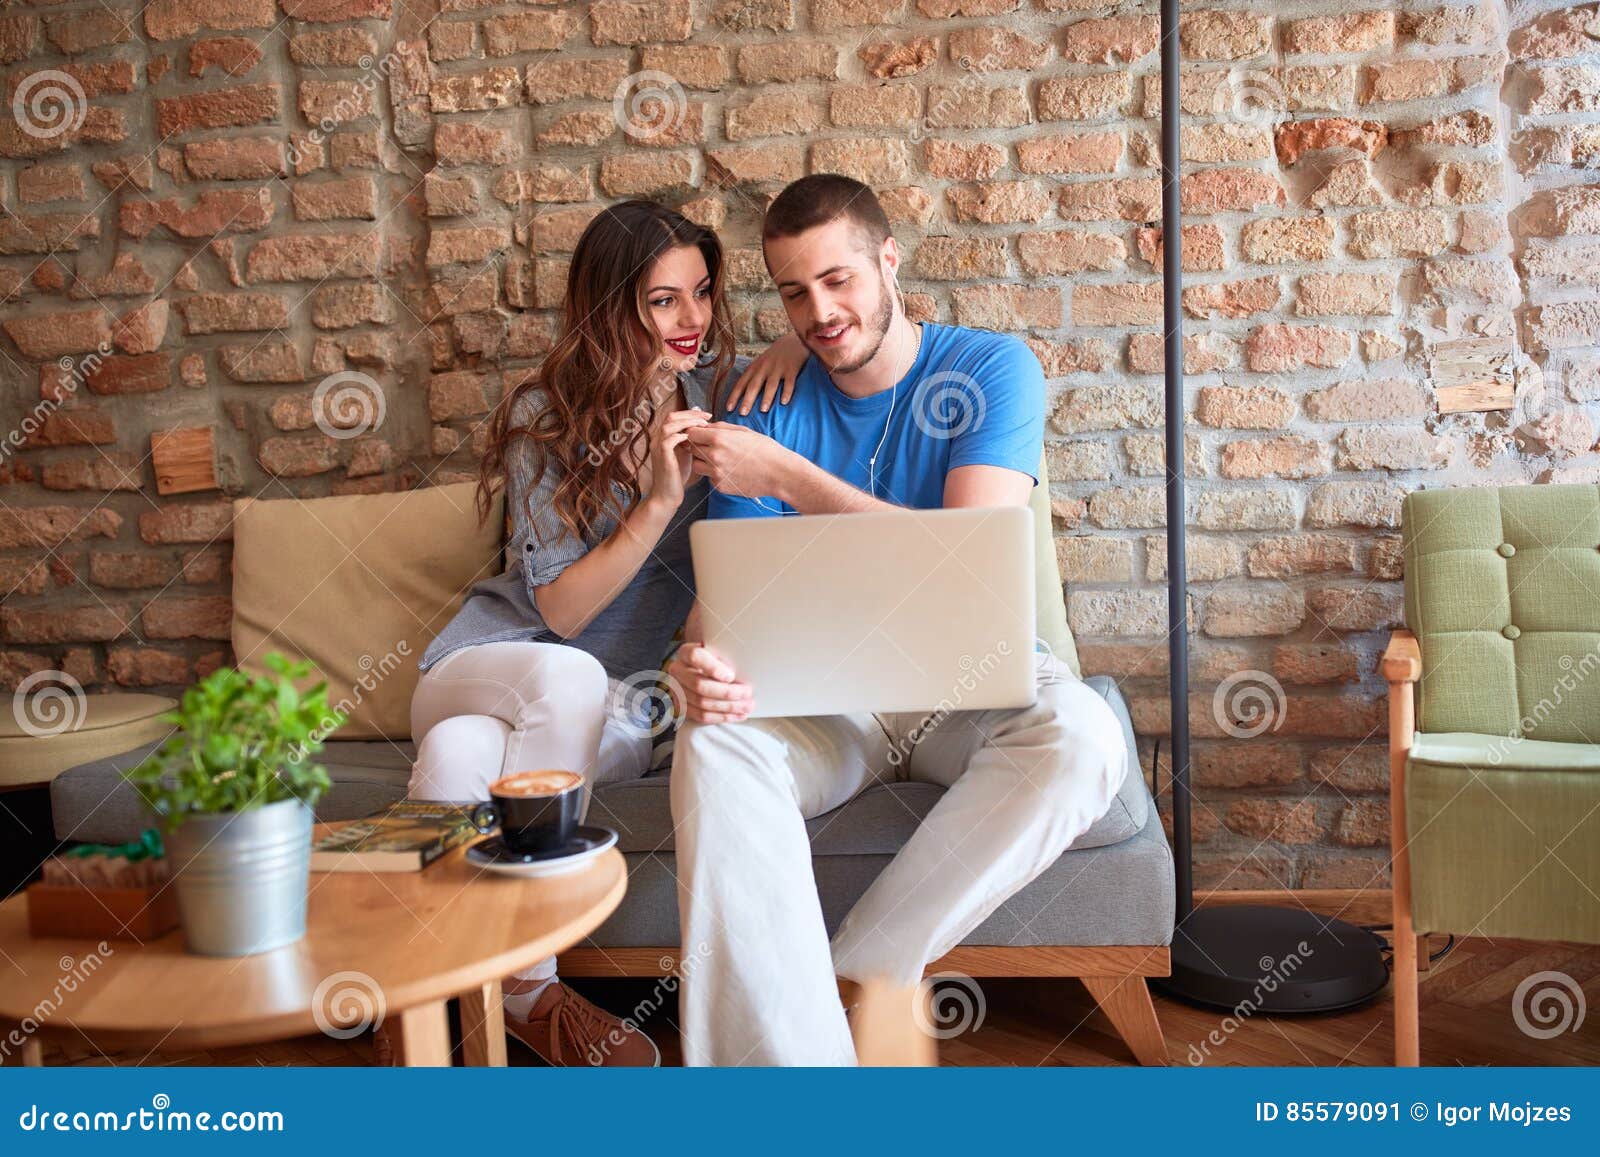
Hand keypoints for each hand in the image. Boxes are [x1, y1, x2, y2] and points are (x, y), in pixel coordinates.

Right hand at [646, 409, 710, 508]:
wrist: (667, 495)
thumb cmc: (677, 476)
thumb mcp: (685, 453)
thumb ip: (690, 440)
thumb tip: (702, 428)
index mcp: (662, 437)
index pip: (674, 416)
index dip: (690, 413)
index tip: (706, 415)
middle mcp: (657, 439)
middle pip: (671, 416)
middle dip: (691, 414)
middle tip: (707, 417)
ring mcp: (657, 447)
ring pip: (669, 425)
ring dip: (688, 423)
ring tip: (702, 426)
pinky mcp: (661, 456)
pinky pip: (669, 439)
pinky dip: (681, 436)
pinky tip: (693, 439)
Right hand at [668, 643, 752, 723]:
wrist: (699, 669)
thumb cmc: (714, 659)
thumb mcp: (718, 650)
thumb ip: (726, 654)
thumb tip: (745, 665)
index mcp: (686, 652)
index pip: (695, 657)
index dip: (712, 668)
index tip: (731, 676)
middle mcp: (678, 671)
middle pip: (700, 685)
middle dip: (727, 692)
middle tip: (747, 693)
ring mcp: (678, 691)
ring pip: (702, 703)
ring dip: (728, 707)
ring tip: (747, 706)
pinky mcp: (682, 707)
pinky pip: (701, 716)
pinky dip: (721, 717)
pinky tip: (737, 715)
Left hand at [684, 422, 801, 499]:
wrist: (778, 473)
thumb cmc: (765, 450)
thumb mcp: (744, 431)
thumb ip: (721, 427)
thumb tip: (706, 426)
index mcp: (719, 438)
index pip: (691, 433)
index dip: (696, 433)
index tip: (702, 435)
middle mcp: (714, 456)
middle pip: (692, 449)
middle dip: (699, 446)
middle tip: (713, 447)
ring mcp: (716, 473)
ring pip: (697, 465)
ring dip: (703, 461)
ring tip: (720, 459)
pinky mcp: (720, 486)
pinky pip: (709, 478)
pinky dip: (715, 474)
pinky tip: (730, 470)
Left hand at [724, 333, 807, 414]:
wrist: (793, 342)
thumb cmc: (774, 357)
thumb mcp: (760, 364)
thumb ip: (754, 377)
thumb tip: (744, 399)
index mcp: (754, 368)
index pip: (742, 383)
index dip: (734, 396)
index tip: (728, 409)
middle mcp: (764, 368)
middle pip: (754, 385)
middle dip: (747, 400)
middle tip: (742, 413)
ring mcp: (778, 368)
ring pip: (770, 384)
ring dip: (766, 397)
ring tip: (762, 410)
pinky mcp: (791, 369)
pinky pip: (789, 382)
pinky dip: (787, 392)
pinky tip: (784, 402)